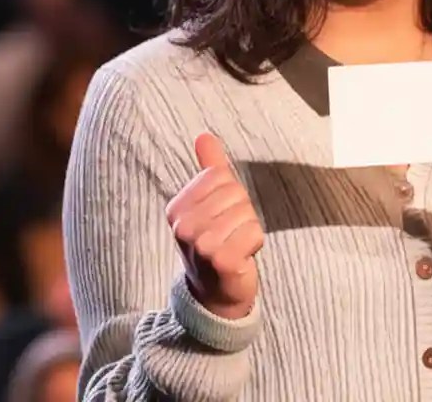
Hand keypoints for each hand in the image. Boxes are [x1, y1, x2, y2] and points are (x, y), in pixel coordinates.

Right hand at [165, 133, 263, 319]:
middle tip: (229, 235)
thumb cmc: (215, 243)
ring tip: (234, 246)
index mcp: (177, 208)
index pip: (219, 176)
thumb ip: (208, 169)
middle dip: (242, 213)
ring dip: (249, 230)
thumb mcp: (209, 204)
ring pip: (246, 213)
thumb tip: (204, 136)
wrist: (215, 294)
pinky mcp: (221, 260)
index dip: (230, 195)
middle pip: (235, 193)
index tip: (221, 218)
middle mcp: (183, 226)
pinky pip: (254, 233)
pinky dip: (255, 244)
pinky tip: (241, 258)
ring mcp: (200, 244)